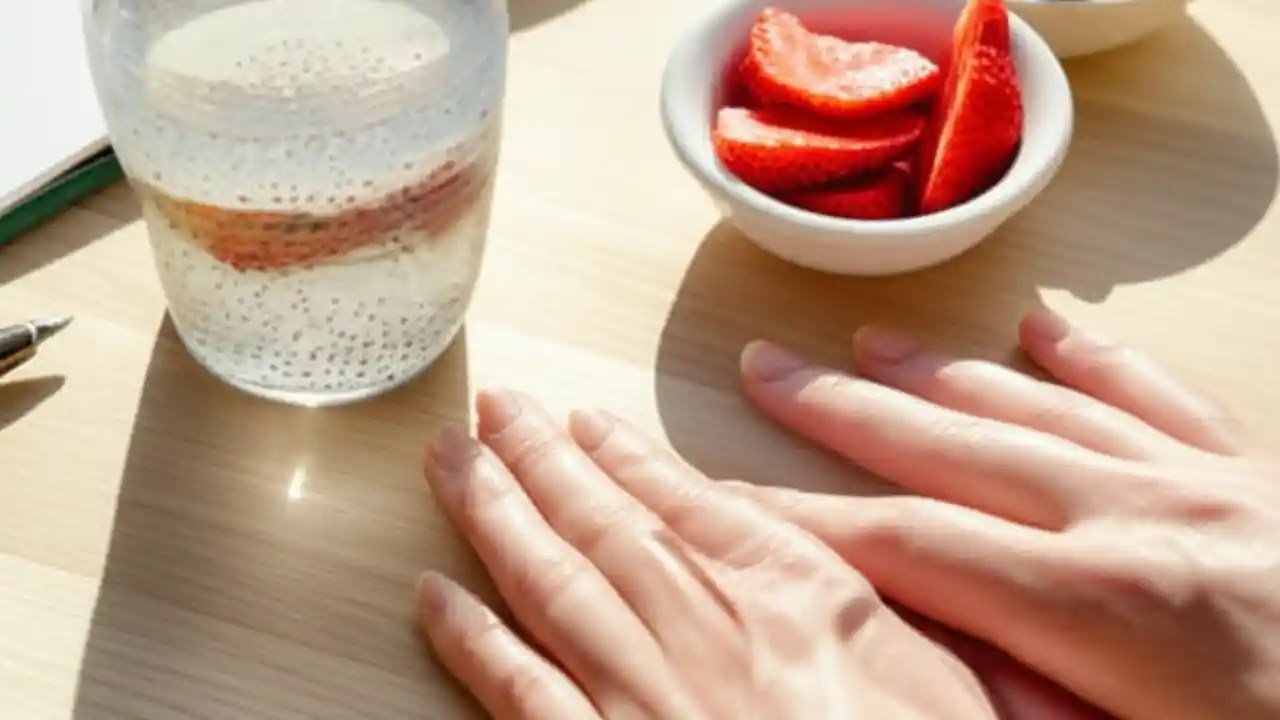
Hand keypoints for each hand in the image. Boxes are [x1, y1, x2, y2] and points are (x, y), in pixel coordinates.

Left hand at [417, 390, 999, 718]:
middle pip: (603, 522)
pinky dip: (473, 640)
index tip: (580, 421)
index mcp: (795, 594)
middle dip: (538, 458)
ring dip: (494, 513)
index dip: (625, 455)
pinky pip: (523, 693)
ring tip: (451, 460)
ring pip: (552, 582)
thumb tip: (813, 569)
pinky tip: (436, 595)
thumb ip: (861, 608)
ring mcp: (649, 698)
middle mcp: (709, 629)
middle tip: (492, 408)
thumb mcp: (940, 673)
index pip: (689, 501)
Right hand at [735, 307, 1279, 719]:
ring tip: (872, 342)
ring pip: (1041, 405)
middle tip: (768, 367)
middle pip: (951, 447)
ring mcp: (1206, 483)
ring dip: (944, 372)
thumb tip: (934, 663)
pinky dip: (1096, 357)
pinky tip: (1047, 326)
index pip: (909, 545)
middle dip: (844, 409)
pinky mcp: (1263, 475)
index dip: (806, 518)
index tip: (730, 493)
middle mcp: (1143, 519)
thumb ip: (1033, 708)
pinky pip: (1162, 394)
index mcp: (1109, 606)